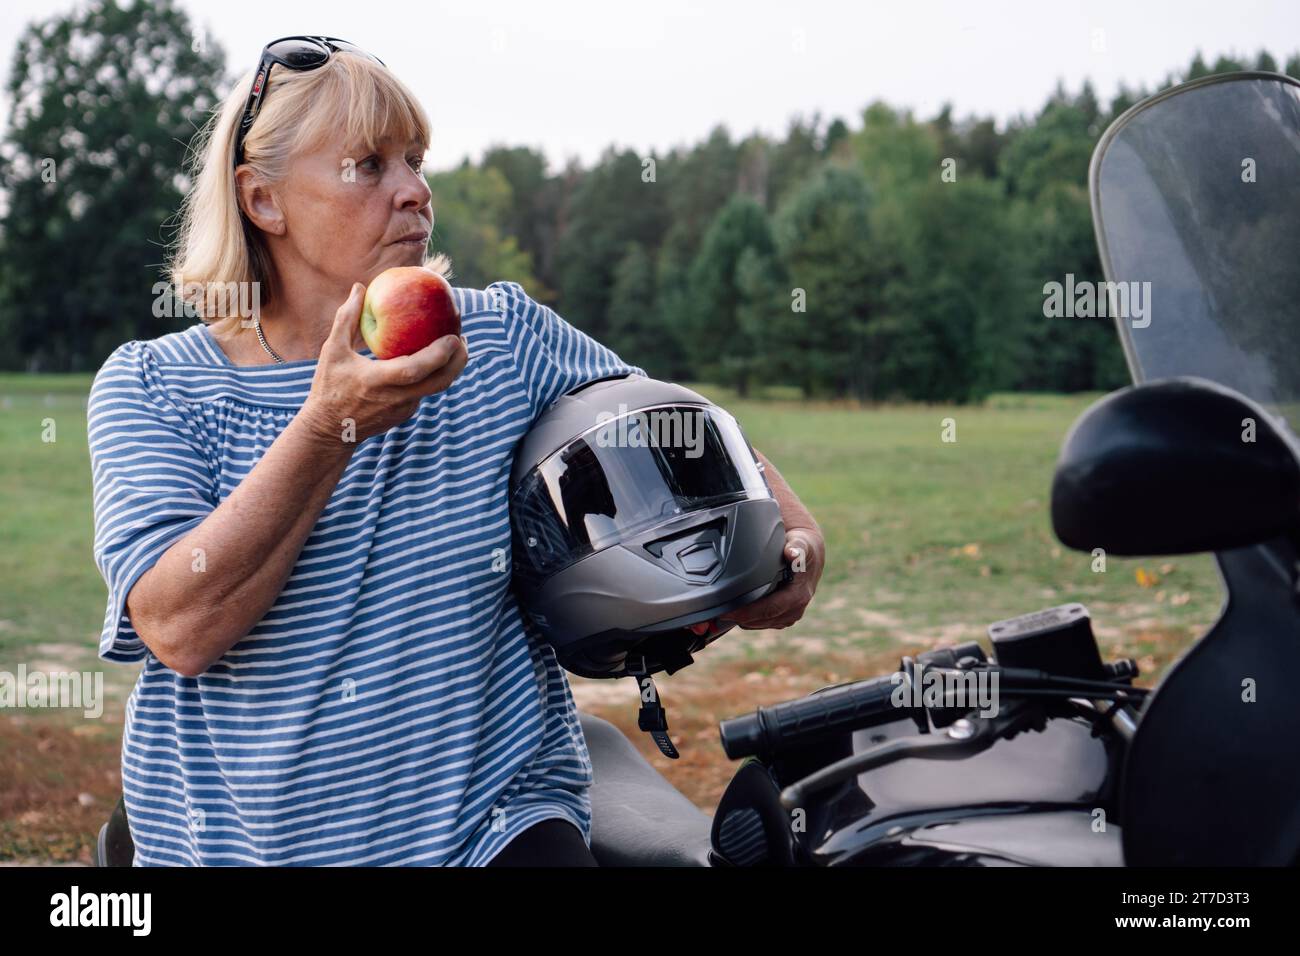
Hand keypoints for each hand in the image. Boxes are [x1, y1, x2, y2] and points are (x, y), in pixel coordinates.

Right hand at [300, 282, 468, 445]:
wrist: (330, 431)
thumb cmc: (329, 386)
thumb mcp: (331, 351)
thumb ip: (346, 318)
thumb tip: (359, 288)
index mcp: (378, 381)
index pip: (417, 370)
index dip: (439, 355)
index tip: (454, 336)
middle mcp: (396, 398)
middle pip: (440, 382)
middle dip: (459, 361)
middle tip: (462, 338)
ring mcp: (404, 409)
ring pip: (436, 388)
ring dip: (450, 368)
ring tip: (455, 345)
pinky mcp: (406, 414)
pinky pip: (425, 391)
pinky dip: (434, 375)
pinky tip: (434, 358)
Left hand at [687, 526, 825, 635]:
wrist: (810, 554)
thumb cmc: (802, 547)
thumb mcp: (801, 544)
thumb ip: (797, 547)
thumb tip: (792, 553)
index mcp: (799, 595)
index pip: (769, 609)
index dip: (747, 612)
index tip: (727, 611)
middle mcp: (796, 609)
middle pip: (762, 620)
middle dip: (740, 617)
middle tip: (718, 612)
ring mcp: (790, 615)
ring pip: (761, 624)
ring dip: (743, 620)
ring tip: (723, 612)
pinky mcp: (783, 616)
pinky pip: (763, 622)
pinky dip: (748, 619)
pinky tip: (735, 611)